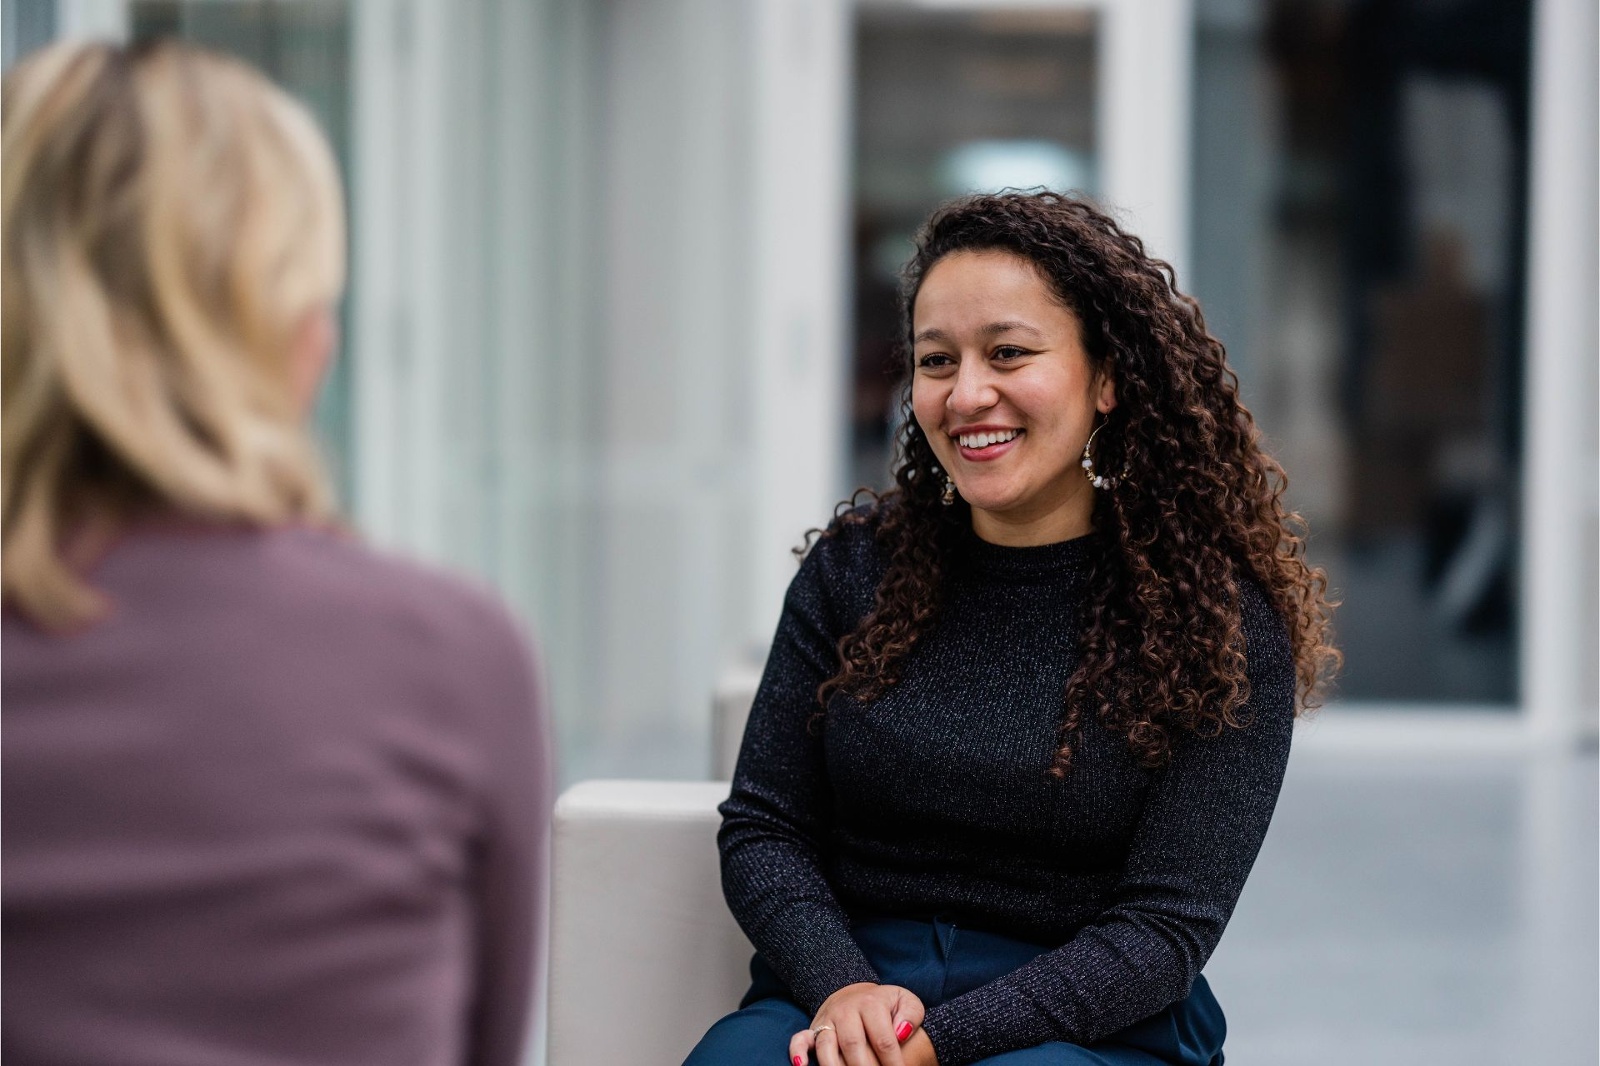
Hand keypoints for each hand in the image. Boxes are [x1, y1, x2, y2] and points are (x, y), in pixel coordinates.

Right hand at [790, 982, 926, 1065]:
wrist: (856, 993)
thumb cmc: (885, 1005)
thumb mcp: (904, 1001)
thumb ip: (910, 1015)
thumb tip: (901, 1033)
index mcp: (871, 1003)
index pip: (883, 1039)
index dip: (893, 1063)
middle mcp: (846, 1011)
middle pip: (853, 1045)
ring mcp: (827, 1020)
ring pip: (826, 1046)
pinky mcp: (814, 1029)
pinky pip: (799, 1039)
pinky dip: (797, 1052)